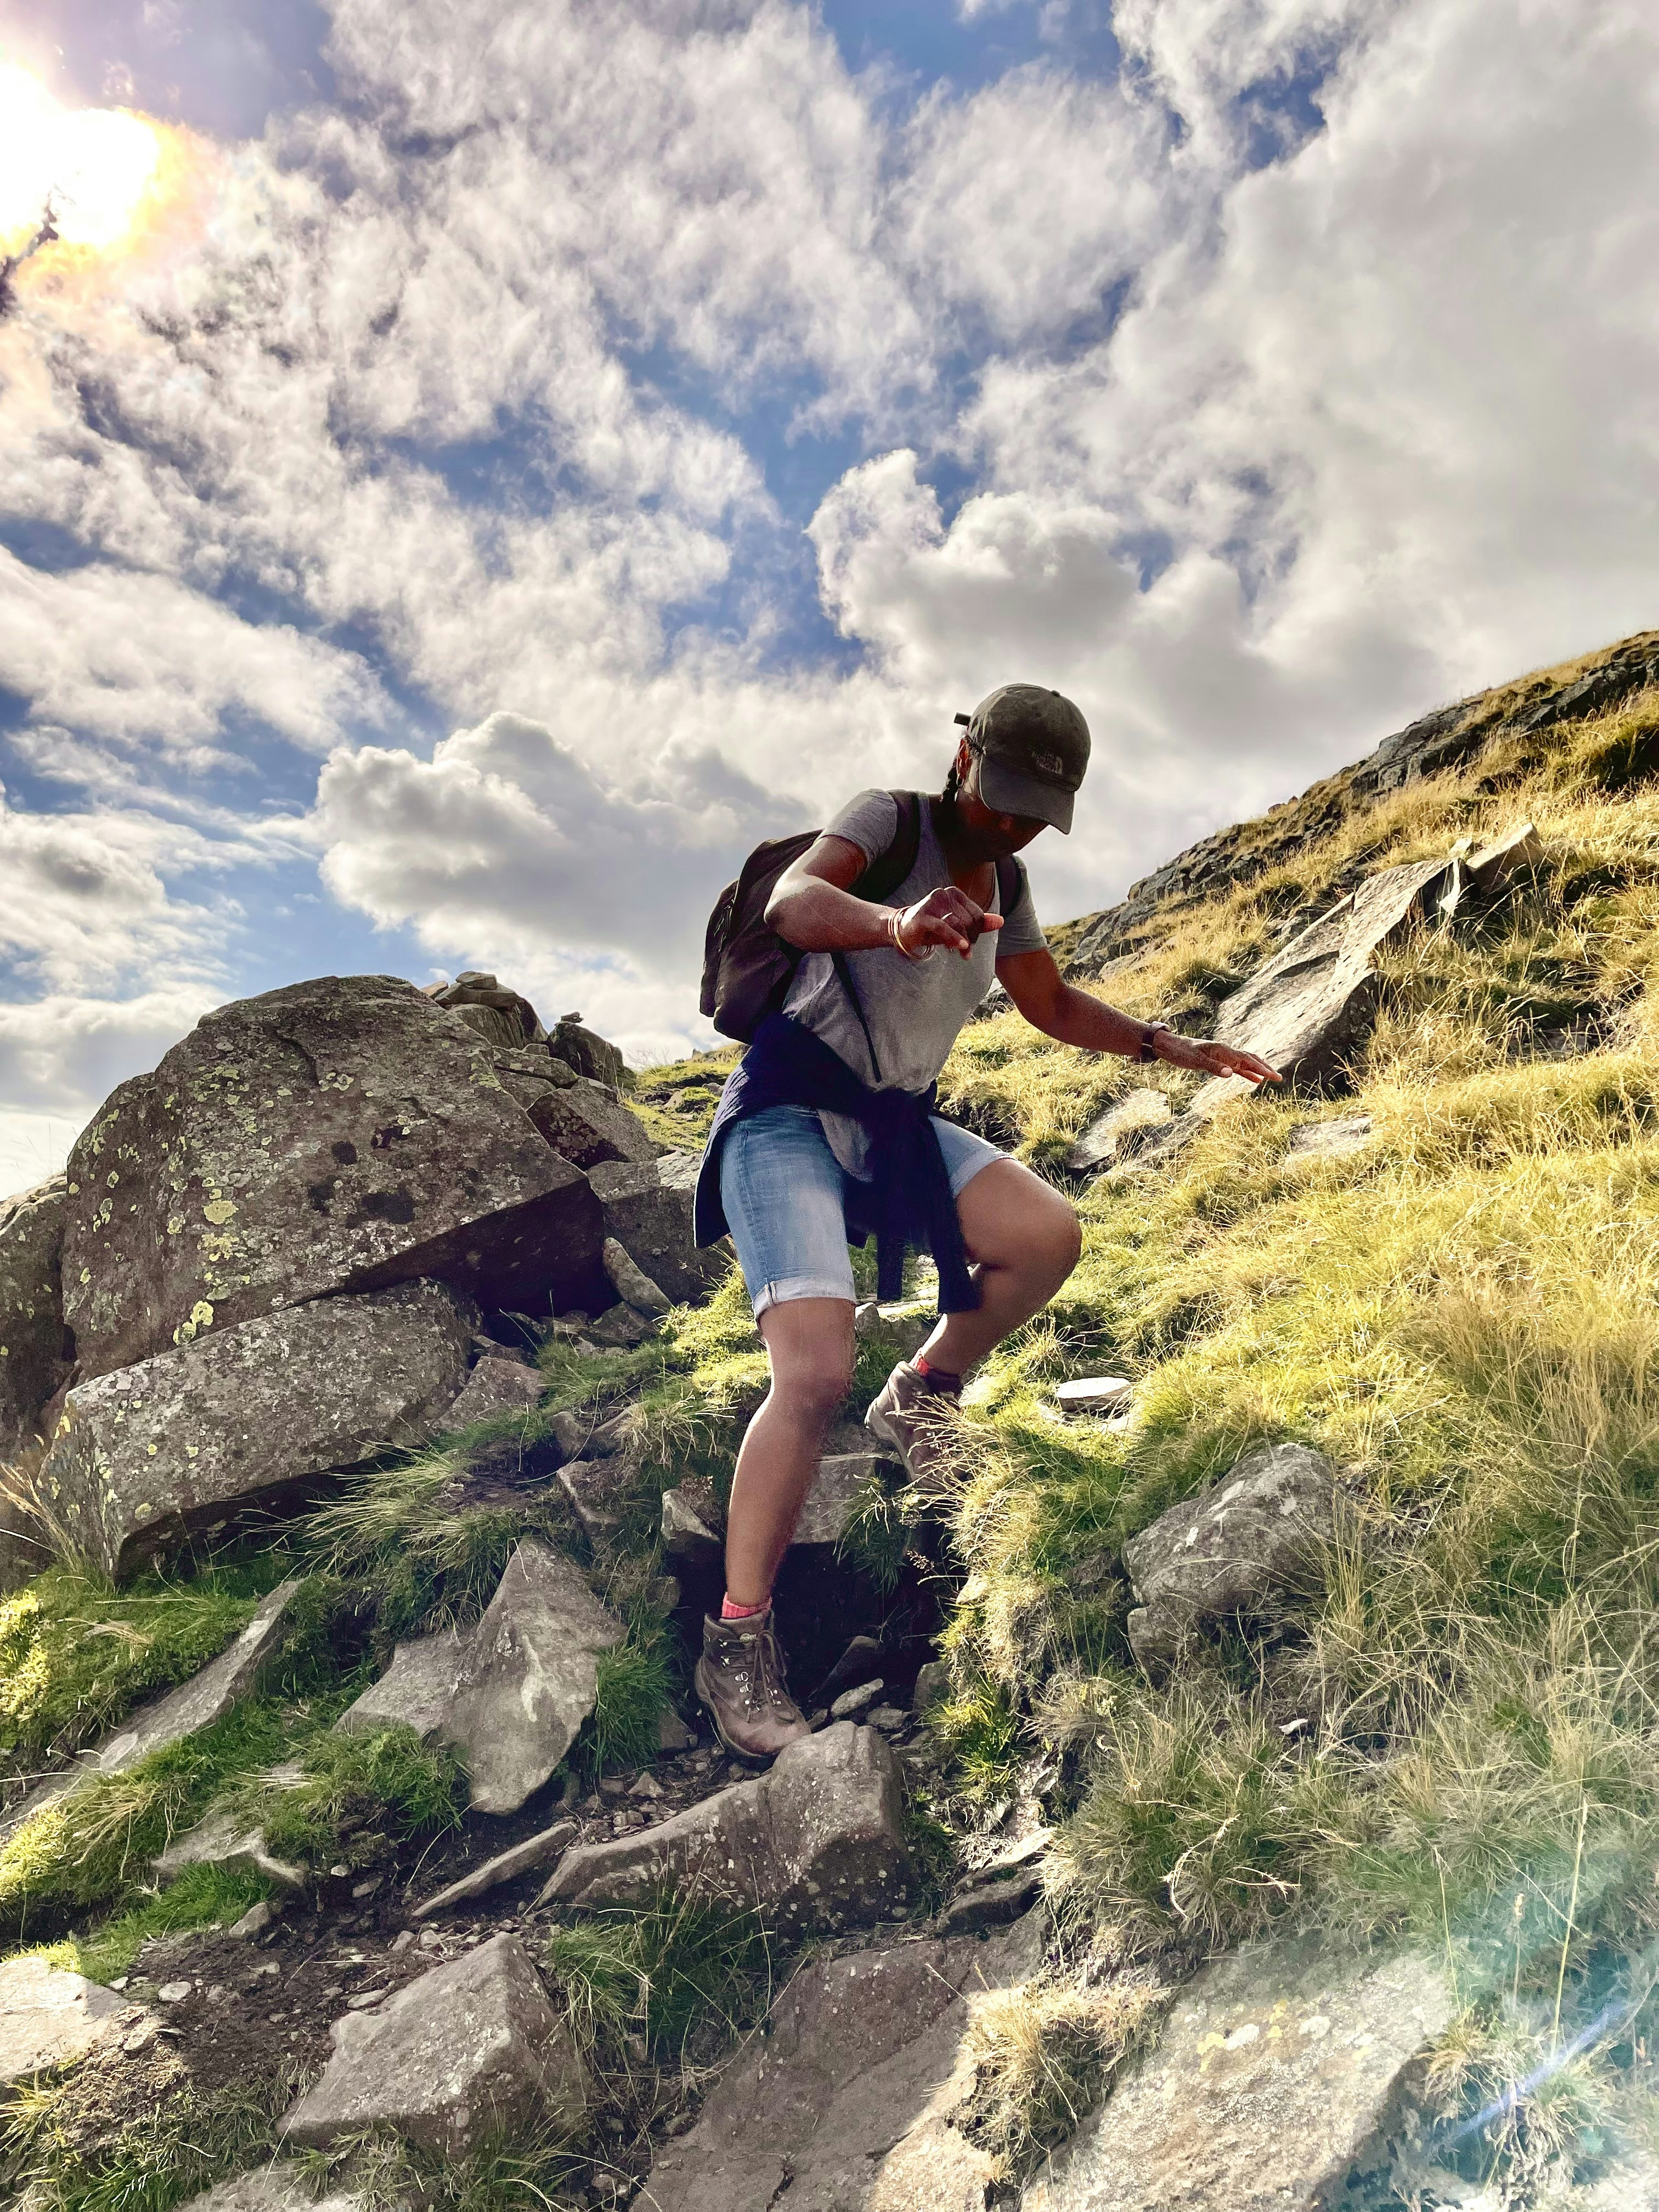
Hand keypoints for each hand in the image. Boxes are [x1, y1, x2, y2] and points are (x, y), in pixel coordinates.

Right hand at [893, 886, 1004, 958]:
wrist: (903, 931)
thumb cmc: (932, 928)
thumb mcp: (957, 927)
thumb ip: (979, 923)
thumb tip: (1001, 921)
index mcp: (954, 894)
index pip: (977, 914)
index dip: (978, 931)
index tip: (971, 943)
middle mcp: (944, 894)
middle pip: (969, 919)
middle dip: (971, 938)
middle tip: (966, 951)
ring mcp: (932, 904)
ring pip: (958, 923)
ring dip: (963, 942)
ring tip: (963, 954)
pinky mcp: (922, 916)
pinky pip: (943, 926)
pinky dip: (954, 937)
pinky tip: (961, 947)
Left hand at [1155, 1032, 1281, 1084]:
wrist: (1171, 1046)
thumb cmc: (1183, 1052)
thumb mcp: (1196, 1060)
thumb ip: (1213, 1067)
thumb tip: (1231, 1073)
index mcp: (1223, 1050)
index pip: (1246, 1059)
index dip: (1260, 1068)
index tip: (1272, 1076)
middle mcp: (1227, 1052)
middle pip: (1251, 1059)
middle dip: (1265, 1068)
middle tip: (1279, 1078)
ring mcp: (1224, 1057)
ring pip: (1247, 1063)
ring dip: (1259, 1070)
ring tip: (1272, 1078)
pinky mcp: (1220, 1062)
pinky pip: (1238, 1068)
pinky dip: (1248, 1074)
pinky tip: (1256, 1081)